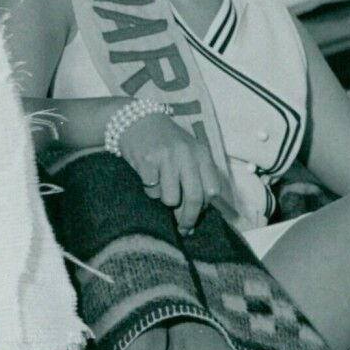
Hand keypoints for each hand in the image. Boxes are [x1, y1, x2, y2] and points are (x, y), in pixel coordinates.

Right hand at [118, 111, 229, 233]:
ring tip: (161, 186)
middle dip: (188, 219)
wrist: (137, 120)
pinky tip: (149, 176)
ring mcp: (166, 157)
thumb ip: (197, 177)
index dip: (205, 206)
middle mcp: (186, 154)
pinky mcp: (146, 161)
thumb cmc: (166, 142)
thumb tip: (196, 215)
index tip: (198, 214)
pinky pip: (152, 191)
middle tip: (183, 229)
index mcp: (201, 153)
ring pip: (171, 198)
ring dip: (165, 199)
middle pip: (194, 198)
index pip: (212, 189)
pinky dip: (150, 190)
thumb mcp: (188, 152)